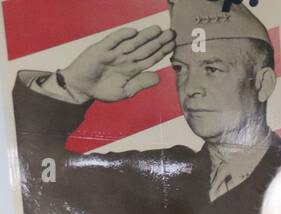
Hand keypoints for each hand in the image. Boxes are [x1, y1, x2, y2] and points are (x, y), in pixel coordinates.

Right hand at [62, 26, 176, 102]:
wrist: (81, 88)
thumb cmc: (103, 90)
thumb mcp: (126, 91)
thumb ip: (141, 83)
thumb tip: (158, 77)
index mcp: (132, 68)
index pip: (150, 58)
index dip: (162, 51)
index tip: (173, 45)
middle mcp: (125, 58)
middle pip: (144, 48)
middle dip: (158, 41)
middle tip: (171, 33)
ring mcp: (113, 53)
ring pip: (132, 43)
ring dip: (144, 36)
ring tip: (158, 30)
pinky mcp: (100, 49)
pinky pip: (112, 41)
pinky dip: (122, 36)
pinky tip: (134, 31)